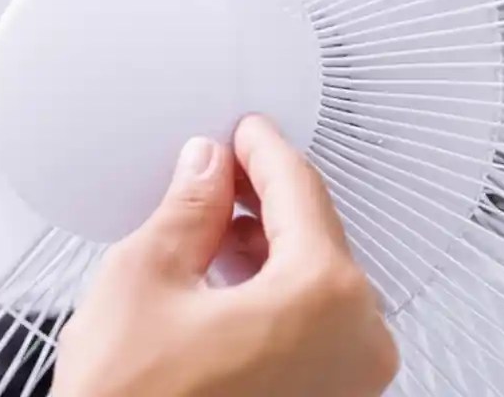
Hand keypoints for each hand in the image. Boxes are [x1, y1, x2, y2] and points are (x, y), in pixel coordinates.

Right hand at [53, 116, 397, 396]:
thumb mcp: (144, 278)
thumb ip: (188, 208)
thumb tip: (205, 170)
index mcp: (323, 296)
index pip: (299, 190)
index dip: (261, 149)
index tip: (244, 131)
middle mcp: (358, 342)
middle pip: (316, 236)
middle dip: (263, 200)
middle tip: (218, 174)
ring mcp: (350, 382)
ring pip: (316, 282)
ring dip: (267, 249)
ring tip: (210, 232)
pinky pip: (314, 325)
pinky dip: (274, 295)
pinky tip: (225, 285)